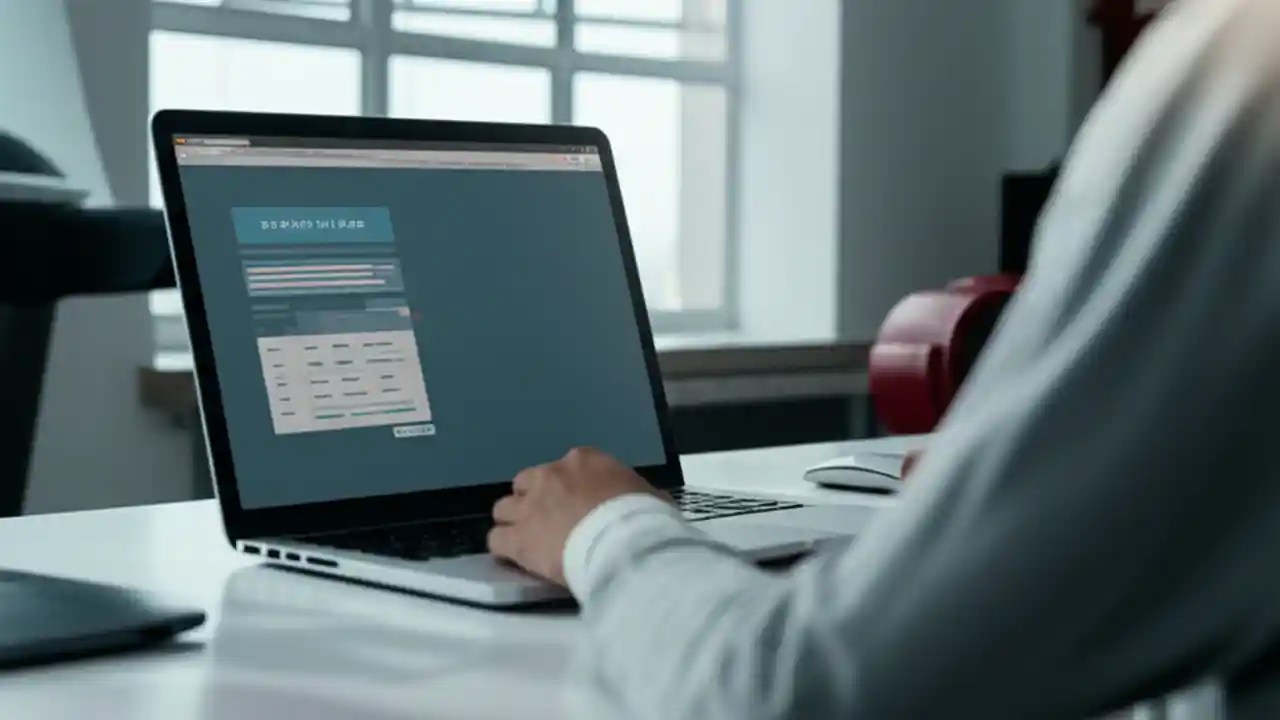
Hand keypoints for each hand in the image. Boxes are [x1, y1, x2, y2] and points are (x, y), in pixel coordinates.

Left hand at [488, 447, 667, 585]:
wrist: (625, 543)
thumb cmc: (644, 518)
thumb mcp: (649, 495)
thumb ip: (634, 493)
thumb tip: (641, 501)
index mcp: (584, 460)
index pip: (563, 468)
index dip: (566, 489)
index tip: (576, 506)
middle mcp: (550, 476)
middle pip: (525, 484)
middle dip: (532, 501)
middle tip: (547, 523)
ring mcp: (529, 507)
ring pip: (503, 509)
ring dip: (513, 523)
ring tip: (528, 543)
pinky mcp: (517, 539)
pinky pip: (496, 540)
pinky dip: (504, 549)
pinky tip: (516, 560)